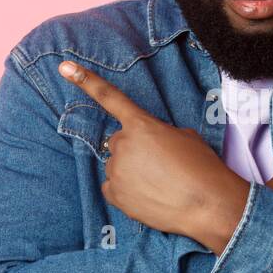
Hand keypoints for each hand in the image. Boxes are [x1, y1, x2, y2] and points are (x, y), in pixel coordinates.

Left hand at [58, 60, 248, 254]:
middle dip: (136, 150)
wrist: (208, 205)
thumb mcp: (185, 137)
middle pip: (120, 142)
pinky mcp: (114, 195)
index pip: (109, 97)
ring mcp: (116, 171)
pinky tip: (149, 196)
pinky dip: (127, 191)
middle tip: (162, 165)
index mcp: (140, 125)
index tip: (64, 67)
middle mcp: (122, 145)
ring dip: (133, 172)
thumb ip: (159, 133)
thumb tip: (150, 145)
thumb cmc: (202, 168)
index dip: (85, 80)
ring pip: (118, 167)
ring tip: (161, 185)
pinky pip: (113, 188)